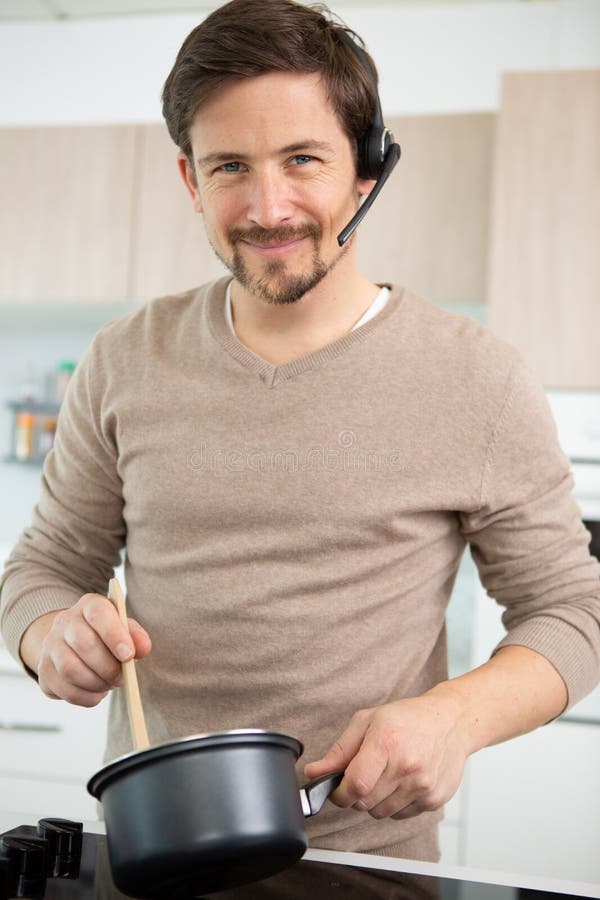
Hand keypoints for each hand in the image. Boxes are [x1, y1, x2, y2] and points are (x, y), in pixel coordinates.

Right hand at [20, 593, 151, 707]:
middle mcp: (65, 622)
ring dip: (97, 683)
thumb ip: (136, 636)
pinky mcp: (44, 671)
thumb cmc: (105, 635)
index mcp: (88, 605)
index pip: (98, 613)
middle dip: (108, 666)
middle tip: (122, 677)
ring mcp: (50, 646)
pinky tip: (98, 692)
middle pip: (83, 644)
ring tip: (110, 683)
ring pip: (71, 669)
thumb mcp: (123, 629)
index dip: (114, 635)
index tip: (128, 655)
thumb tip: (143, 648)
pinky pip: (65, 690)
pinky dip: (87, 696)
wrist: (73, 643)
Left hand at [304, 690, 469, 819]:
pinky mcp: (434, 800)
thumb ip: (339, 750)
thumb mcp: (368, 721)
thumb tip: (314, 773)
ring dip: (375, 800)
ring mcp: (423, 785)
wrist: (452, 721)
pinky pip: (400, 815)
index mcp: (387, 742)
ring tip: (385, 775)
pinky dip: (395, 803)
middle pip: (365, 803)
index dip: (339, 794)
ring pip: (381, 813)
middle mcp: (408, 766)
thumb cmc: (408, 718)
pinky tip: (402, 781)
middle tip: (363, 775)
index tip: (337, 789)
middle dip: (356, 794)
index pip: (356, 786)